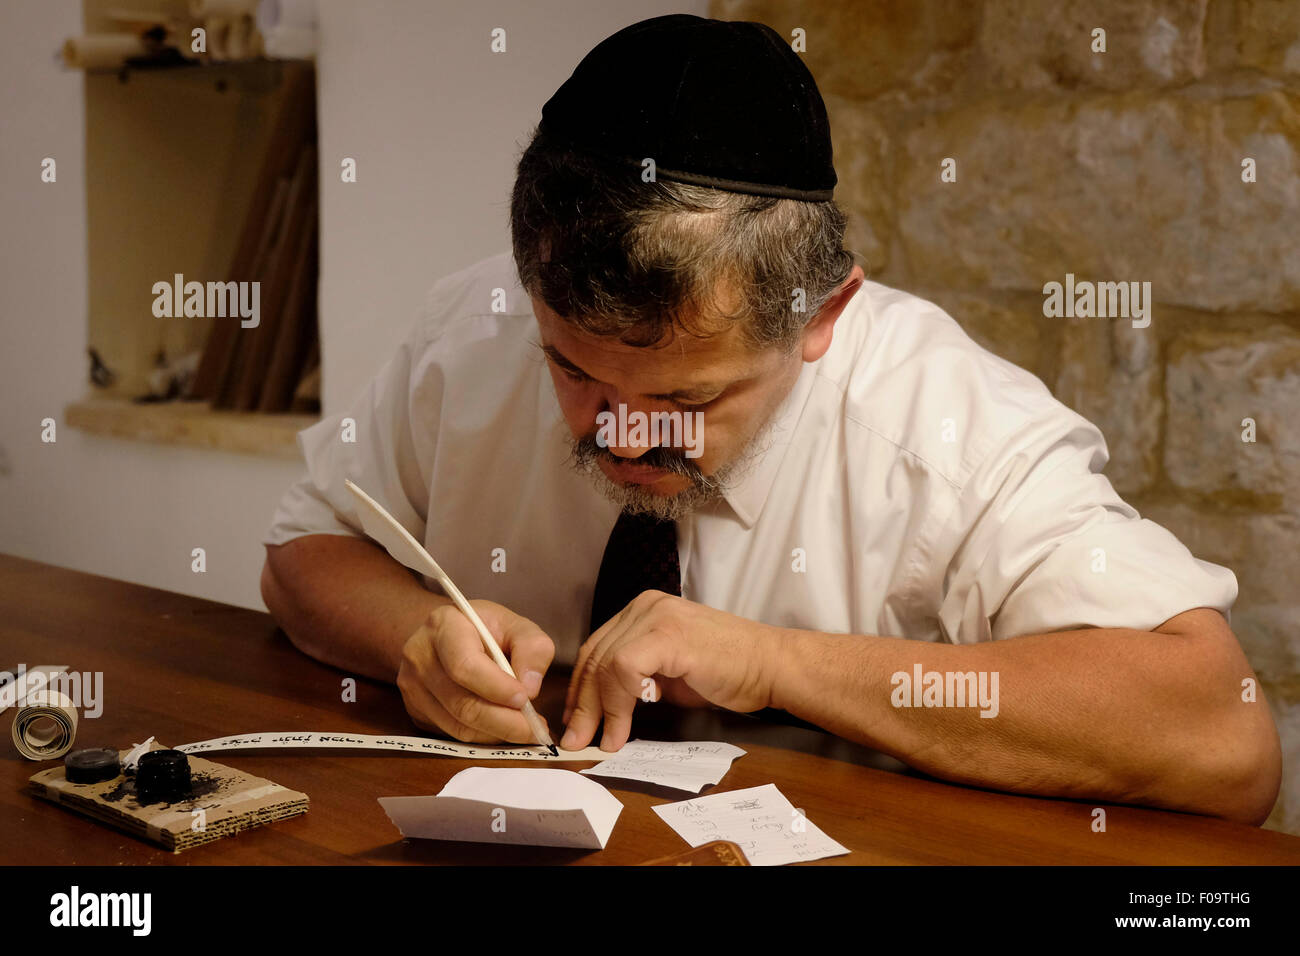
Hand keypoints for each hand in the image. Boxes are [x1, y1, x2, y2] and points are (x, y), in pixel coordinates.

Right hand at [397, 599, 554, 743]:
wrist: (446, 635)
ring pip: (458, 725)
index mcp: (444, 626)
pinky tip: (502, 727)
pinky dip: (483, 736)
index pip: (465, 664)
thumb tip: (530, 688)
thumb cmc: (485, 629)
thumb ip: (532, 649)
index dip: (497, 687)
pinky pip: (452, 734)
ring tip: (524, 728)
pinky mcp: (415, 710)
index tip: (526, 699)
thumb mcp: (515, 625)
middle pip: (461, 703)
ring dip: (497, 733)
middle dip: (504, 722)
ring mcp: (412, 686)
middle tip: (534, 728)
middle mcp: (420, 656)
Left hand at [561, 591, 786, 751]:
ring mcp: (656, 616)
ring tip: (602, 742)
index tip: (577, 721)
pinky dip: (618, 703)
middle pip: (595, 656)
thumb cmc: (730, 673)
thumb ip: (637, 678)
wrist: (772, 667)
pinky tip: (623, 729)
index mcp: (644, 610)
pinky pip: (623, 668)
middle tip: (576, 740)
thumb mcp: (670, 672)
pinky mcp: (668, 634)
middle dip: (582, 704)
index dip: (582, 689)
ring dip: (599, 710)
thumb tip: (601, 709)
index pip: (597, 648)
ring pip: (604, 664)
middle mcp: (645, 606)